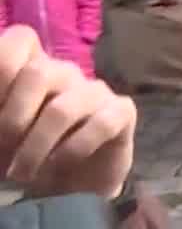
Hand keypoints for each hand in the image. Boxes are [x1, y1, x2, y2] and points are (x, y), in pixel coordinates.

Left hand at [0, 26, 135, 197]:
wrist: (69, 188)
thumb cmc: (25, 155)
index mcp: (31, 68)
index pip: (20, 40)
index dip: (2, 67)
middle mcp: (63, 73)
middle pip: (38, 73)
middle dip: (13, 119)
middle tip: (4, 150)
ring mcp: (95, 91)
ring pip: (63, 108)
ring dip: (36, 147)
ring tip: (23, 173)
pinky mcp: (122, 113)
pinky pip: (101, 124)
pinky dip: (74, 150)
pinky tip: (61, 165)